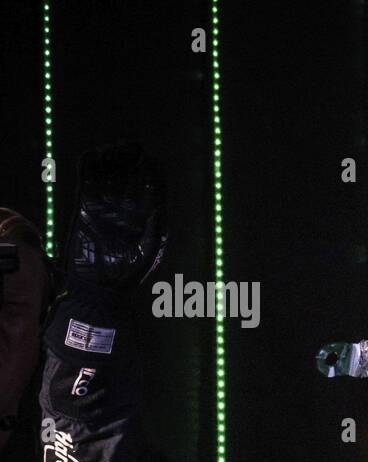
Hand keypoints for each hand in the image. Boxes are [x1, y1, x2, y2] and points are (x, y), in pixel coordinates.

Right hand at [63, 142, 166, 290]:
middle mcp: (128, 205)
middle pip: (132, 173)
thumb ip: (155, 232)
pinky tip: (93, 156)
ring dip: (111, 157)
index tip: (147, 159)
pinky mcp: (85, 205)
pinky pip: (87, 179)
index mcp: (148, 215)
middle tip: (127, 148)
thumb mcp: (148, 254)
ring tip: (111, 151)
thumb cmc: (128, 274)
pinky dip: (89, 164)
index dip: (151, 169)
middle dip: (131, 157)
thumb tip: (161, 208)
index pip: (153, 184)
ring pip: (110, 172)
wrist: (99, 285)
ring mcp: (107, 204)